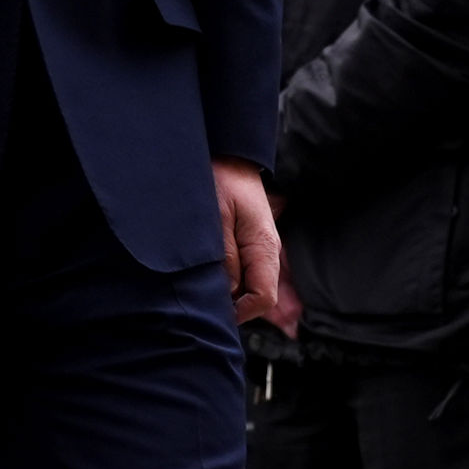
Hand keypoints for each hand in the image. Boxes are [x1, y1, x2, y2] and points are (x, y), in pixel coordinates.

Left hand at [216, 157, 299, 333]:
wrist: (229, 157)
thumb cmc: (221, 181)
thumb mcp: (217, 219)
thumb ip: (225, 257)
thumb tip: (228, 292)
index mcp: (264, 247)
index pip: (263, 297)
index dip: (240, 312)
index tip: (213, 311)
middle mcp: (267, 252)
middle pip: (258, 296)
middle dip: (233, 305)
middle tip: (201, 301)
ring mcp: (260, 249)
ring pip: (250, 286)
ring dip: (229, 292)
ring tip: (201, 286)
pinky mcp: (250, 244)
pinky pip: (244, 272)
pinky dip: (228, 279)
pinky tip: (208, 273)